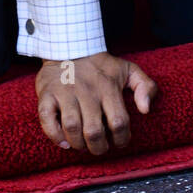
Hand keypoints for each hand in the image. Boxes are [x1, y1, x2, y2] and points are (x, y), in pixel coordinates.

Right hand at [36, 53, 158, 155]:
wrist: (69, 44)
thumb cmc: (101, 65)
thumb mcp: (128, 69)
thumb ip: (146, 86)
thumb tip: (146, 110)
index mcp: (108, 87)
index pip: (119, 122)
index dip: (122, 139)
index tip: (119, 142)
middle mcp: (87, 91)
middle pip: (94, 131)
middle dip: (99, 148)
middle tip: (99, 147)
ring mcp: (65, 92)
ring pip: (71, 127)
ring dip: (78, 144)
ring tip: (83, 145)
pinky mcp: (47, 93)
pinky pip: (47, 119)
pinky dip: (54, 135)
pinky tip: (64, 141)